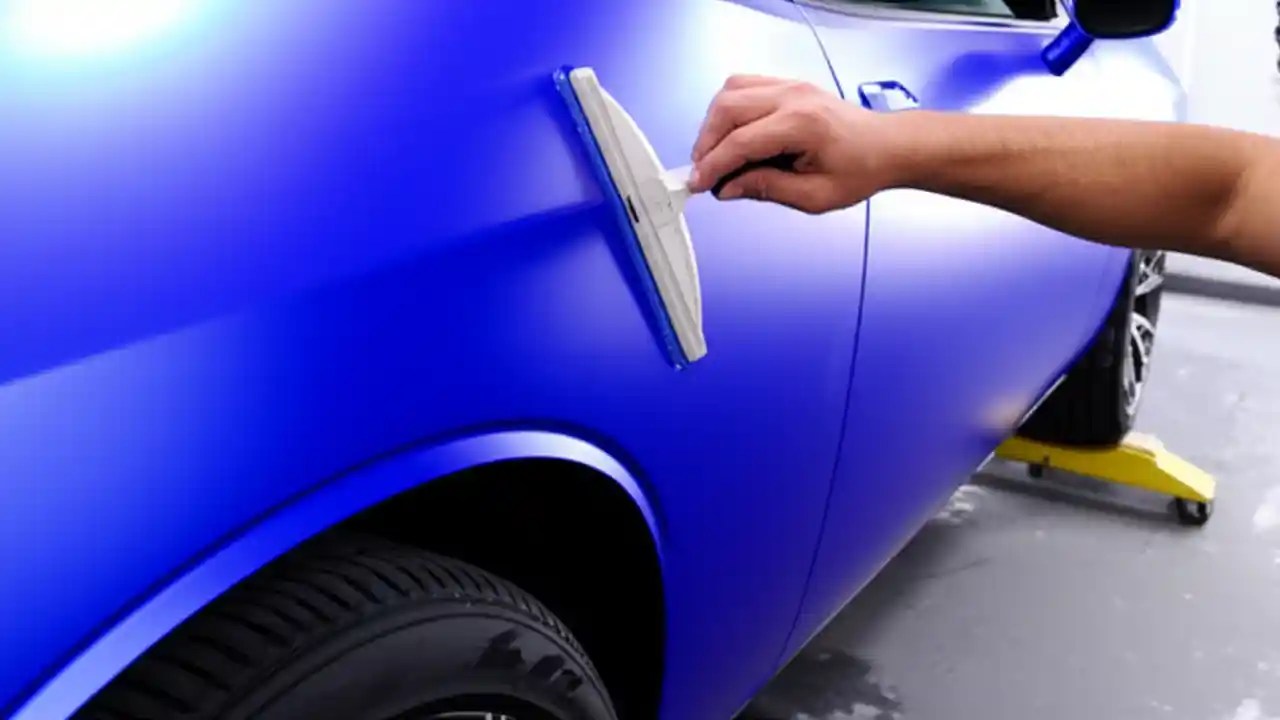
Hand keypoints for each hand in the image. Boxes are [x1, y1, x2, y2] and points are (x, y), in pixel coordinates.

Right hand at [688, 75, 897, 213]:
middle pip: (728, 108)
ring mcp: (790, 85)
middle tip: (703, 172)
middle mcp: (793, 97)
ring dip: (713, 123)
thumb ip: (767, 189)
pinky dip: (727, 110)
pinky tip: (729, 134)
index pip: (741, 142)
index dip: (713, 166)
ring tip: (714, 155)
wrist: (886, 146)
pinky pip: (744, 86)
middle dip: (706, 143)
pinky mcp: (787, 84)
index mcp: (802, 125)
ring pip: (730, 91)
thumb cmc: (860, 170)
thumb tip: (728, 187)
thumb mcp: (815, 196)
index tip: (697, 184)